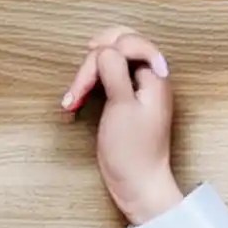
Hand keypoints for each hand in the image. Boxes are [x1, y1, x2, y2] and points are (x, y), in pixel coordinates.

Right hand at [62, 27, 182, 225]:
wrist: (137, 184)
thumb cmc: (133, 151)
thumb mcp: (122, 106)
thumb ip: (114, 71)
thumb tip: (103, 49)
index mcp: (155, 75)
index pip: (129, 43)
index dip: (105, 54)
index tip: (88, 73)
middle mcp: (148, 76)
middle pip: (120, 44)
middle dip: (95, 57)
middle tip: (80, 77)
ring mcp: (135, 86)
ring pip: (109, 59)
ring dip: (87, 74)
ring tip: (72, 99)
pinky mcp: (123, 98)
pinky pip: (105, 76)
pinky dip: (88, 84)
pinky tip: (75, 101)